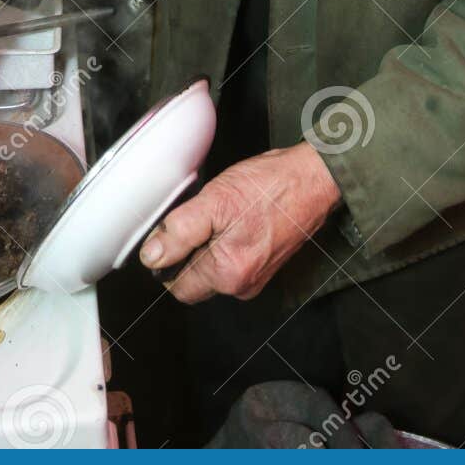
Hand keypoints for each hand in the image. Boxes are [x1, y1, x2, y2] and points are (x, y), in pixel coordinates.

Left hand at [138, 142, 341, 302]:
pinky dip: (227, 243)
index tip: (175, 231)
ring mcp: (256, 277)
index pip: (177, 286)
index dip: (168, 258)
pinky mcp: (265, 265)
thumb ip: (179, 231)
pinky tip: (236, 218)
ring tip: (222, 214)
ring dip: (208, 246)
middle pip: (195, 281)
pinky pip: (233, 261)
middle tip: (203, 216)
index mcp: (227, 274)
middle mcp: (243, 285)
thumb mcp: (215, 200)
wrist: (313, 179)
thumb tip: (151, 256)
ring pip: (213, 270)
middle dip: (190, 252)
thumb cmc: (271, 186)